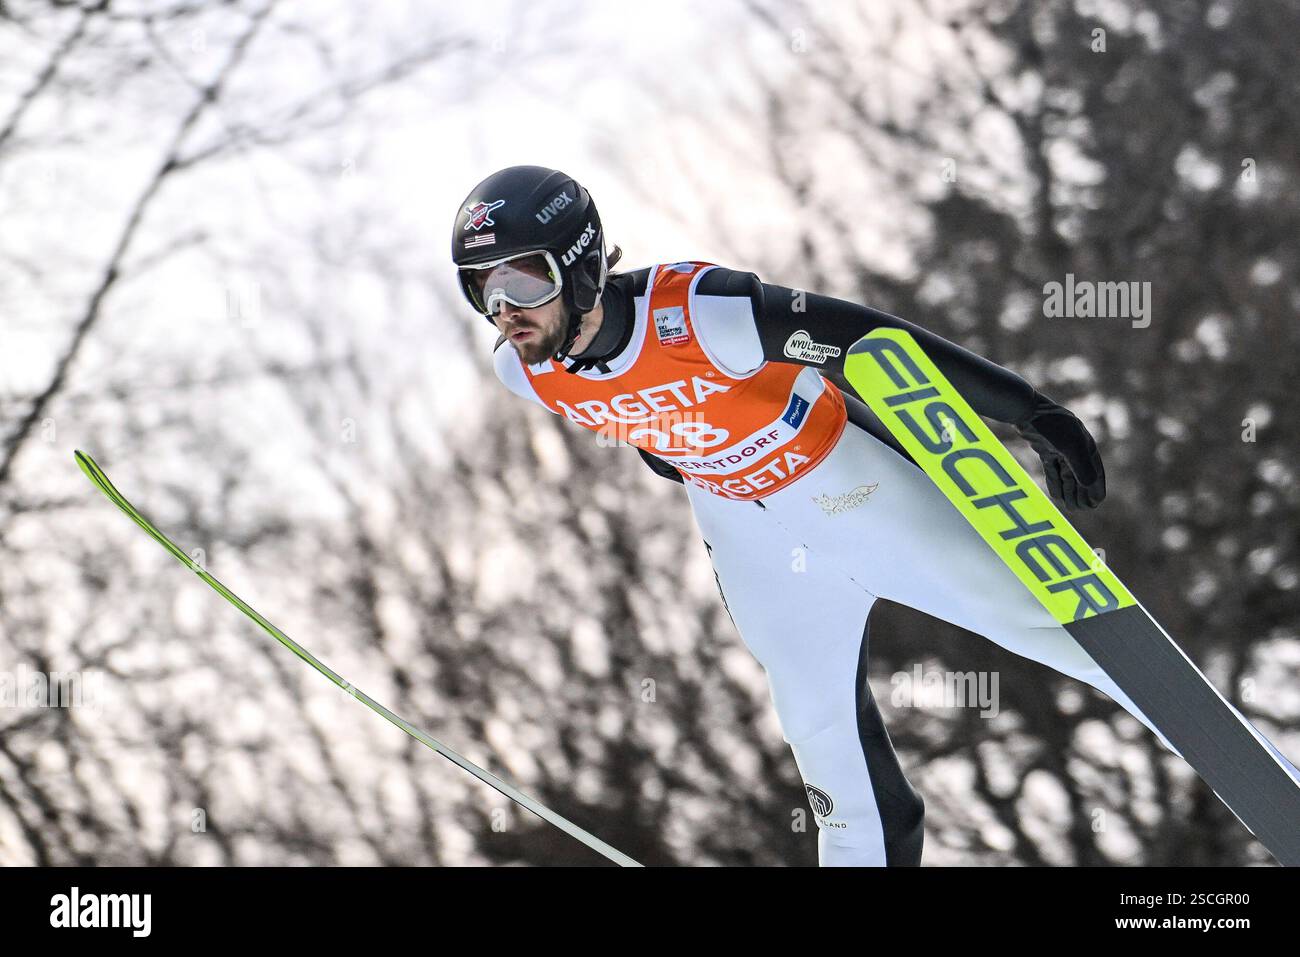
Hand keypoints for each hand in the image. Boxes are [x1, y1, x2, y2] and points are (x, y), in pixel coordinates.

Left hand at [1015, 395, 1105, 509]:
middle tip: (1081, 510)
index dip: (1096, 488)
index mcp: (1086, 446)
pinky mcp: (1046, 450)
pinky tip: (1057, 497)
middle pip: (1080, 476)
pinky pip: (1053, 470)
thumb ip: (1080, 466)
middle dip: (1082, 493)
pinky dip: (1055, 483)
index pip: (1095, 471)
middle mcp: (1075, 448)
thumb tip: (1090, 485)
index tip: (1096, 503)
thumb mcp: (1069, 447)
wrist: (1028, 411)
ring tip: (1071, 508)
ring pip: (1067, 475)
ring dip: (1069, 491)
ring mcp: (1060, 449)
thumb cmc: (1052, 426)